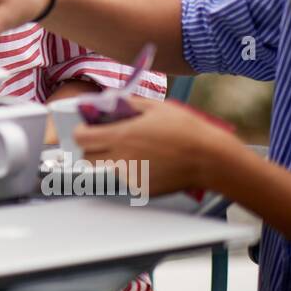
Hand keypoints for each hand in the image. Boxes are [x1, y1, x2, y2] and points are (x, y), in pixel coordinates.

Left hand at [72, 99, 237, 197]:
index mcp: (122, 136)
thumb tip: (108, 101)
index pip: (81, 138)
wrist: (210, 159)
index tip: (87, 128)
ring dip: (108, 160)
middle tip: (105, 140)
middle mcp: (122, 159)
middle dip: (91, 148)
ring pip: (105, 170)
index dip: (80, 132)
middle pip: (87, 159)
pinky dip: (129, 171)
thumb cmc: (186, 130)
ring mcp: (131, 177)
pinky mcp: (141, 189)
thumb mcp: (156, 107)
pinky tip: (148, 161)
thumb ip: (127, 103)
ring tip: (130, 150)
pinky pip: (125, 179)